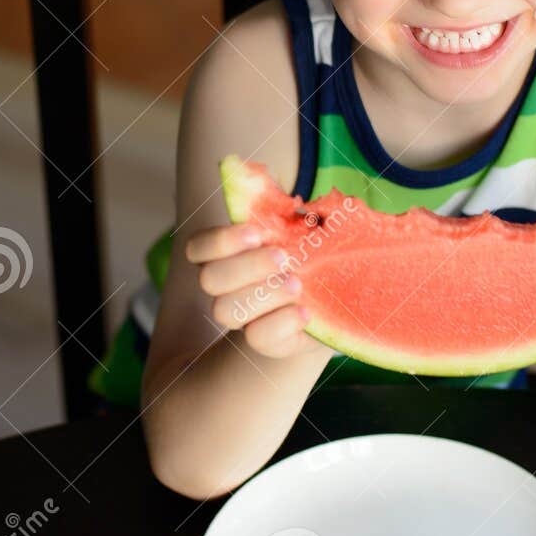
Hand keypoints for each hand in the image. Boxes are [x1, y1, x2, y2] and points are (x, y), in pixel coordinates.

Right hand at [182, 223, 331, 358]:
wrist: (337, 297)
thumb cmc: (314, 252)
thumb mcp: (304, 226)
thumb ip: (286, 211)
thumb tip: (277, 193)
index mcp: (227, 256)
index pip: (197, 248)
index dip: (220, 241)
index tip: (257, 233)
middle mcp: (227, 289)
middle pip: (209, 279)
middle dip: (246, 266)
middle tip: (283, 257)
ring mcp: (244, 318)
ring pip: (225, 310)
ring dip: (263, 294)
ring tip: (296, 284)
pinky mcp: (267, 342)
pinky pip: (257, 338)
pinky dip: (282, 322)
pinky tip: (306, 312)